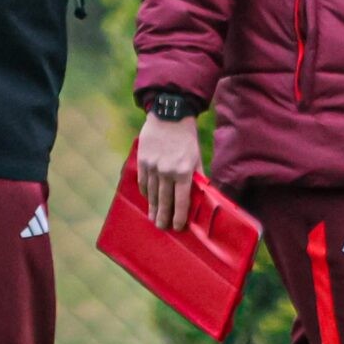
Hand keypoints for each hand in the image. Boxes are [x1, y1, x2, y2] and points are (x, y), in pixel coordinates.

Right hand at [138, 114, 203, 231]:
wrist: (169, 116)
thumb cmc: (187, 138)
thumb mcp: (197, 157)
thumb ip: (197, 176)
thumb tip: (200, 195)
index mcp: (184, 171)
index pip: (181, 200)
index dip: (179, 216)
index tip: (177, 227)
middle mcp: (166, 171)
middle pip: (164, 200)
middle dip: (163, 216)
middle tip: (161, 228)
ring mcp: (152, 167)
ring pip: (152, 194)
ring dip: (153, 208)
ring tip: (153, 218)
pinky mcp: (143, 161)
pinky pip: (143, 182)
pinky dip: (145, 192)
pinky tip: (148, 199)